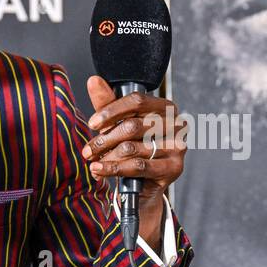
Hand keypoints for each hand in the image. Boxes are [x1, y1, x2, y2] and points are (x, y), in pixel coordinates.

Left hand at [81, 76, 187, 248]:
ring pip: (132, 148)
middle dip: (105, 139)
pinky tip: (100, 170)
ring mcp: (178, 146)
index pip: (137, 101)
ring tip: (93, 162)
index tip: (93, 123)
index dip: (112, 111)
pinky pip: (138, 166)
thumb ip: (107, 103)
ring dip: (107, 156)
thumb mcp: (118, 125)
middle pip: (132, 126)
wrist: (144, 185)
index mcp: (165, 108)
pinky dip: (114, 169)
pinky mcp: (174, 167)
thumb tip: (93, 80)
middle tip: (88, 150)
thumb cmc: (133, 148)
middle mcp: (176, 124)